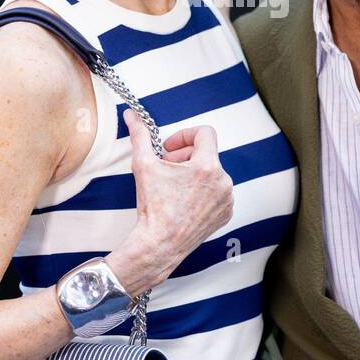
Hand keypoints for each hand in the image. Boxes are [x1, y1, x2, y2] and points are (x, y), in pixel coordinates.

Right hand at [107, 109, 233, 295]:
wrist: (159, 245)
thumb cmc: (152, 207)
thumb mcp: (143, 165)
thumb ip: (140, 136)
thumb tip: (132, 115)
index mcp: (207, 166)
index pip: (204, 133)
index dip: (184, 135)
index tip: (169, 148)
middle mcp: (224, 180)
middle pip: (206, 154)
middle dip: (184, 156)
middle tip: (165, 167)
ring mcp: (227, 199)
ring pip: (211, 173)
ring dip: (193, 174)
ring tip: (173, 186)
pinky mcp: (226, 213)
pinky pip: (217, 192)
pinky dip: (202, 192)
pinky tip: (184, 201)